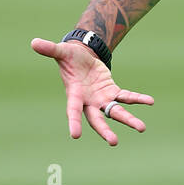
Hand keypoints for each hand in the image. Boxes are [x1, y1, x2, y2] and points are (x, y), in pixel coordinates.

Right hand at [31, 38, 153, 145]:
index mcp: (74, 94)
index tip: (74, 136)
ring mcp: (101, 98)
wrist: (82, 57)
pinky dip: (137, 99)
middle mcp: (89, 101)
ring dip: (128, 119)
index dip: (74, 122)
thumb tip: (33, 42)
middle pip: (97, 119)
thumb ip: (49, 49)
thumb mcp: (61, 51)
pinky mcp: (112, 92)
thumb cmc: (69, 57)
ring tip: (142, 128)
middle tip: (114, 142)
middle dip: (105, 130)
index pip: (73, 110)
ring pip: (115, 112)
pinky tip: (150, 102)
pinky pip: (126, 97)